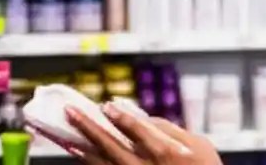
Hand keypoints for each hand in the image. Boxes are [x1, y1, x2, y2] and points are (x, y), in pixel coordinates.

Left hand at [61, 102, 221, 164]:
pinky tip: (80, 154)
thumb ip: (171, 130)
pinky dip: (91, 164)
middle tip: (70, 112)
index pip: (138, 132)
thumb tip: (144, 118)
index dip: (121, 118)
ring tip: (66, 135)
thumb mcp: (199, 145)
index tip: (105, 106)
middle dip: (89, 128)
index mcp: (167, 153)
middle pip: (112, 147)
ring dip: (83, 149)